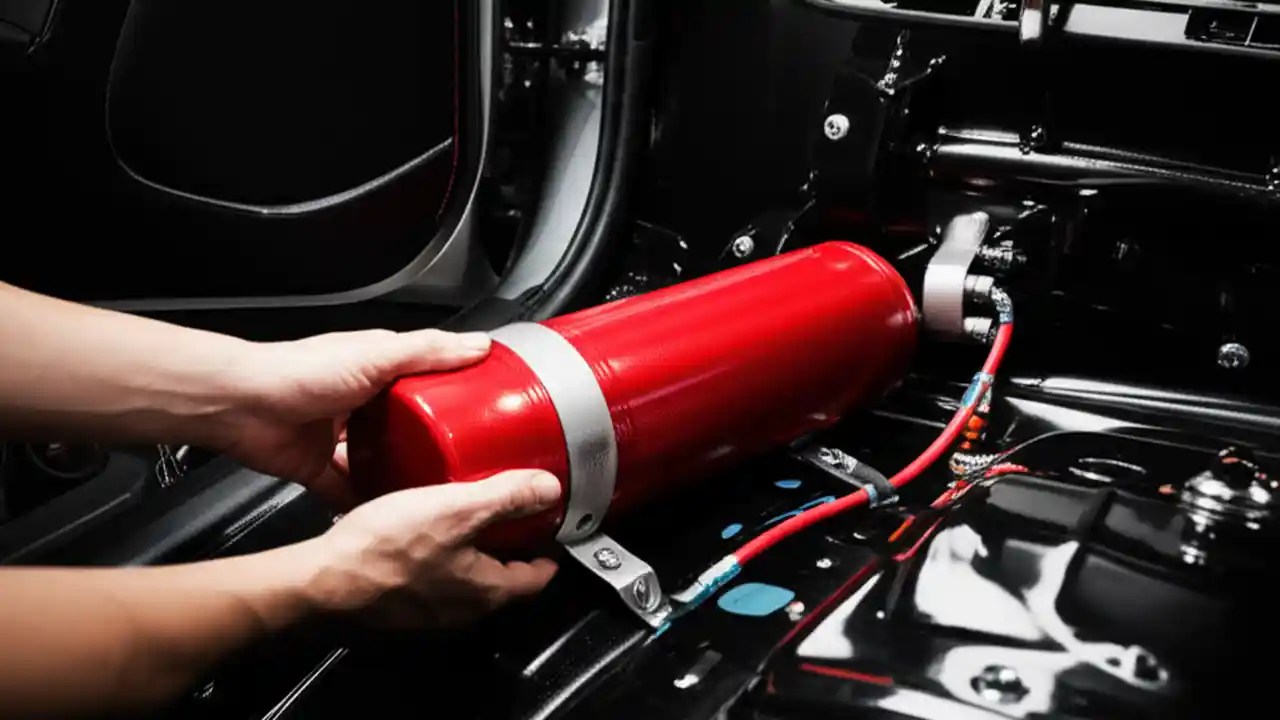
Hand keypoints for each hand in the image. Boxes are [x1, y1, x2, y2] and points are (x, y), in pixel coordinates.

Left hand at [221, 329, 491, 508]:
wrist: (241, 405)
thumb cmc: (298, 371)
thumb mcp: (375, 354)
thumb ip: (426, 351)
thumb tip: (479, 346)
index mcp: (375, 368)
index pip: (425, 375)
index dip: (455, 388)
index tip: (486, 405)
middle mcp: (359, 401)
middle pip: (406, 423)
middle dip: (433, 440)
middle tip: (467, 459)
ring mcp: (340, 436)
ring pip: (380, 458)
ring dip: (401, 474)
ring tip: (435, 491)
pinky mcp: (320, 468)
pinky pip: (349, 490)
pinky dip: (366, 502)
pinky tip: (388, 515)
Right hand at [299, 469, 561, 627]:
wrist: (320, 583)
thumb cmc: (384, 552)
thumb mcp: (458, 509)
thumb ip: (507, 497)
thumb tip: (548, 488)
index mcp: (487, 592)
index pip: (538, 578)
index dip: (549, 552)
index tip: (551, 531)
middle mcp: (463, 611)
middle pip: (504, 581)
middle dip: (511, 548)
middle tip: (512, 516)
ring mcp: (429, 613)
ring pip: (467, 580)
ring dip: (473, 551)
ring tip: (467, 515)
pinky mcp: (399, 606)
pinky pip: (432, 580)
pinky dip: (439, 556)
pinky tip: (422, 529)